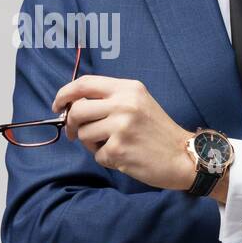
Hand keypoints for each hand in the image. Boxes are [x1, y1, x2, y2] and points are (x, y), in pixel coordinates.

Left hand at [52, 75, 195, 190]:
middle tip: (73, 133)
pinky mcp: (119, 149)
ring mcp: (120, 126)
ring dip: (91, 143)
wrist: (183, 156)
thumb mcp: (138, 103)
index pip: (85, 83)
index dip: (65, 94)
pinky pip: (97, 155)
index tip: (58, 105)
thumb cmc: (157, 131)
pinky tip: (123, 156)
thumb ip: (109, 100)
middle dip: (70, 124)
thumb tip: (72, 106)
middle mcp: (123, 104)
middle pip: (77, 110)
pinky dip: (105, 159)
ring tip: (111, 145)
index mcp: (128, 88)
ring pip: (83, 134)